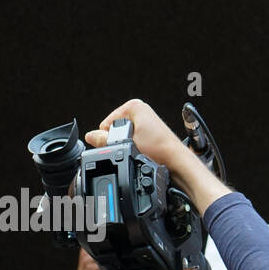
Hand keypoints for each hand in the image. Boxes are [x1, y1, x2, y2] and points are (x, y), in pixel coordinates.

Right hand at [84, 99, 229, 214]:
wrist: (177, 162)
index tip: (119, 146)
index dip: (108, 138)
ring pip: (125, 136)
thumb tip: (91, 136)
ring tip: (140, 151)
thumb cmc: (160, 150)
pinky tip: (144, 153)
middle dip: (119, 142)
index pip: (107, 123)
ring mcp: (146, 122)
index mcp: (134, 106)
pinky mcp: (151, 133)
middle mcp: (141, 111)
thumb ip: (104, 140)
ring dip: (128, 146)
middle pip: (115, 129)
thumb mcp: (126, 144)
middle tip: (132, 150)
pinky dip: (137, 148)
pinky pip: (135, 141)